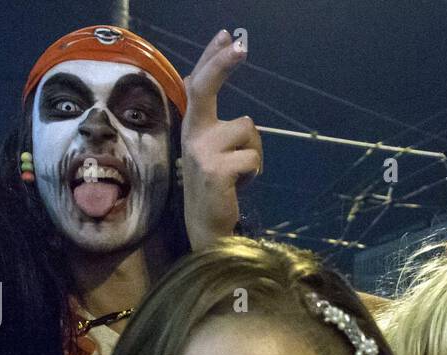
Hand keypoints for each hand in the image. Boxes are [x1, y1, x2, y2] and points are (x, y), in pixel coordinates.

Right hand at [181, 30, 262, 250]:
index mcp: (192, 127)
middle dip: (222, 63)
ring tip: (238, 172)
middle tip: (241, 45)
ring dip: (254, 151)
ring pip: (249, 130)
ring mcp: (201, 151)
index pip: (198, 84)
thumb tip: (241, 115)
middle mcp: (192, 134)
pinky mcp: (216, 169)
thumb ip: (220, 127)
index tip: (227, 35)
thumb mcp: (214, 151)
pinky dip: (255, 172)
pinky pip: (253, 158)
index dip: (211, 58)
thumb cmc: (218, 186)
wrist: (207, 227)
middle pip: (205, 87)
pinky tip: (239, 185)